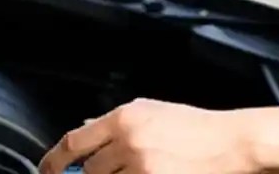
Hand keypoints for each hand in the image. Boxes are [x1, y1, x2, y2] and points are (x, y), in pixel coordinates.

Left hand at [37, 98, 253, 173]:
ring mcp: (141, 168)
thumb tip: (84, 131)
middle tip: (103, 173)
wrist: (231, 144)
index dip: (53, 160)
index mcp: (124, 118)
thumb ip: (115, 122)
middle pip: (90, 170)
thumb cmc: (195, 127)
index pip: (74, 142)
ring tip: (137, 169)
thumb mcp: (152, 112)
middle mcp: (129, 142)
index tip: (47, 171)